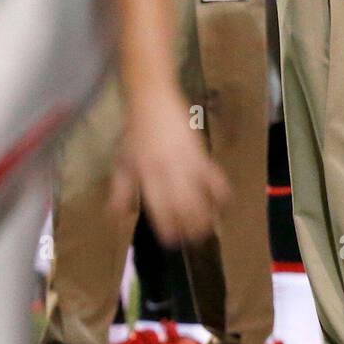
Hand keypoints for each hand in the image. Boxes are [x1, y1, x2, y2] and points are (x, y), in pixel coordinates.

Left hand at [110, 88, 228, 246]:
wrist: (153, 101)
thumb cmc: (135, 132)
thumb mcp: (122, 162)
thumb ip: (120, 191)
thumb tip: (118, 217)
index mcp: (146, 176)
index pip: (160, 210)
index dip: (168, 230)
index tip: (172, 241)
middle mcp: (168, 172)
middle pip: (184, 208)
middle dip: (191, 229)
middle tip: (193, 240)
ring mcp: (187, 163)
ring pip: (202, 198)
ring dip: (207, 217)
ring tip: (208, 229)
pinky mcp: (201, 154)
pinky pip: (216, 179)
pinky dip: (222, 194)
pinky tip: (224, 206)